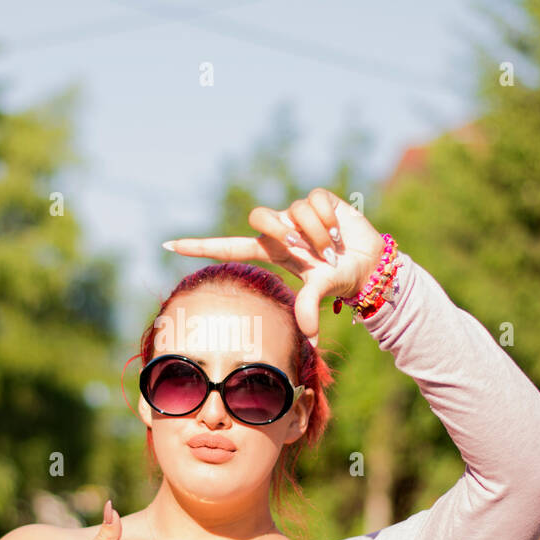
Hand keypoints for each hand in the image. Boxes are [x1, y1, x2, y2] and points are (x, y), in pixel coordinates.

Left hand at [163, 188, 382, 347]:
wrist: (370, 264)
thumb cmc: (340, 279)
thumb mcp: (321, 291)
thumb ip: (310, 308)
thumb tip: (309, 339)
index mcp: (273, 252)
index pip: (229, 247)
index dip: (201, 247)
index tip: (169, 246)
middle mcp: (282, 230)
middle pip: (260, 218)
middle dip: (279, 229)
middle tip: (300, 246)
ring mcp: (298, 214)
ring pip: (295, 211)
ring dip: (316, 233)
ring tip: (330, 248)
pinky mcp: (319, 200)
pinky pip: (316, 200)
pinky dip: (329, 219)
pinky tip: (338, 231)